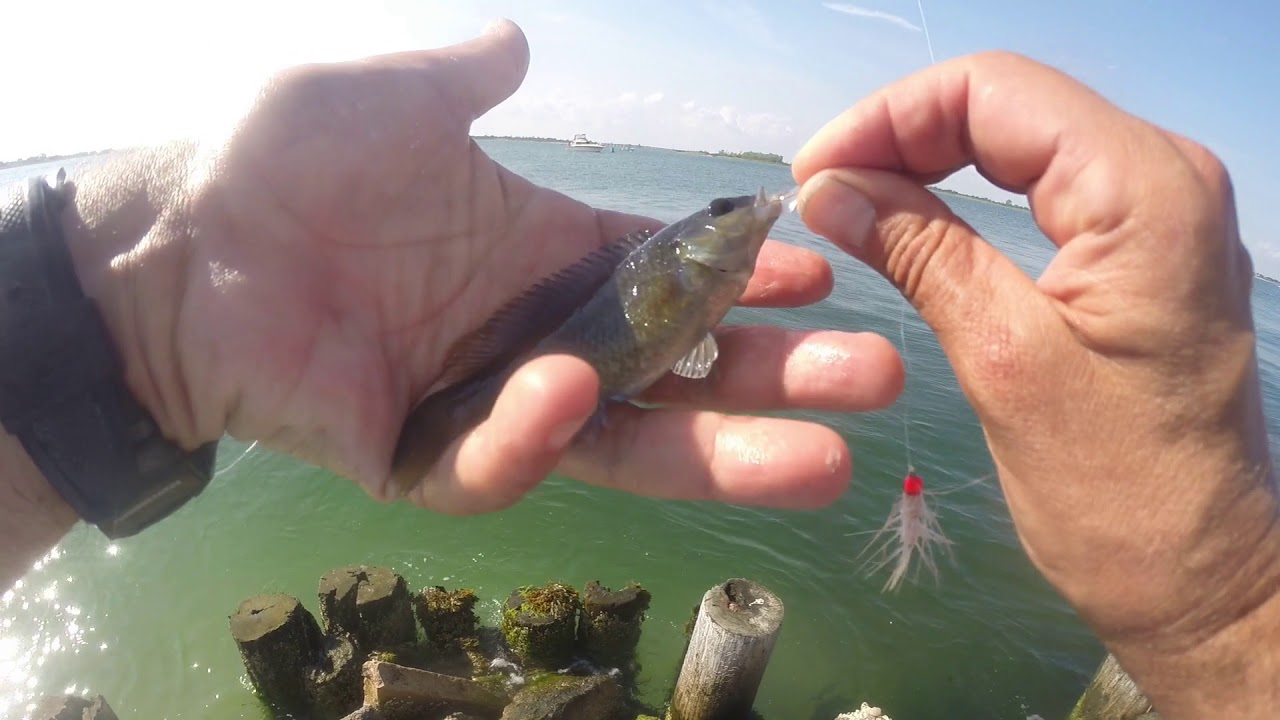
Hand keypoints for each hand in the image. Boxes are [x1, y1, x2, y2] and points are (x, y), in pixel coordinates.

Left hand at [59, 20, 902, 515]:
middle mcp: (538, 334)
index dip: (747, 282)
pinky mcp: (419, 453)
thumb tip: (517, 38)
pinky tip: (567, 389)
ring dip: (719, 452)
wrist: (169, 243)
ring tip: (817, 457)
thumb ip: (465, 77)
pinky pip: (492, 462)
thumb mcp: (390, 95)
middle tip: (877, 379)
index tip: (821, 271)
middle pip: (680, 373)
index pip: (673, 280)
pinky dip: (530, 435)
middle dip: (777, 379)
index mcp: (546, 254)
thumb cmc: (279, 161)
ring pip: (623, 443)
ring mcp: (485, 401)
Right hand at [792, 51, 1277, 717]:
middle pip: (1005, 105)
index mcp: (1143, 191)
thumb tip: (830, 187)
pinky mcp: (1139, 247)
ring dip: (925, 162)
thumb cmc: (1116, 491)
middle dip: (901, 135)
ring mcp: (1156, 209)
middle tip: (820, 192)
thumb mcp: (1004, 361)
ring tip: (847, 206)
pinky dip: (963, 195)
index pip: (994, 93)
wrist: (1204, 575)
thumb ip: (920, 253)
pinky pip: (1037, 185)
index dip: (888, 117)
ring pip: (1016, 140)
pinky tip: (907, 222)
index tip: (813, 173)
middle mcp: (1162, 175)